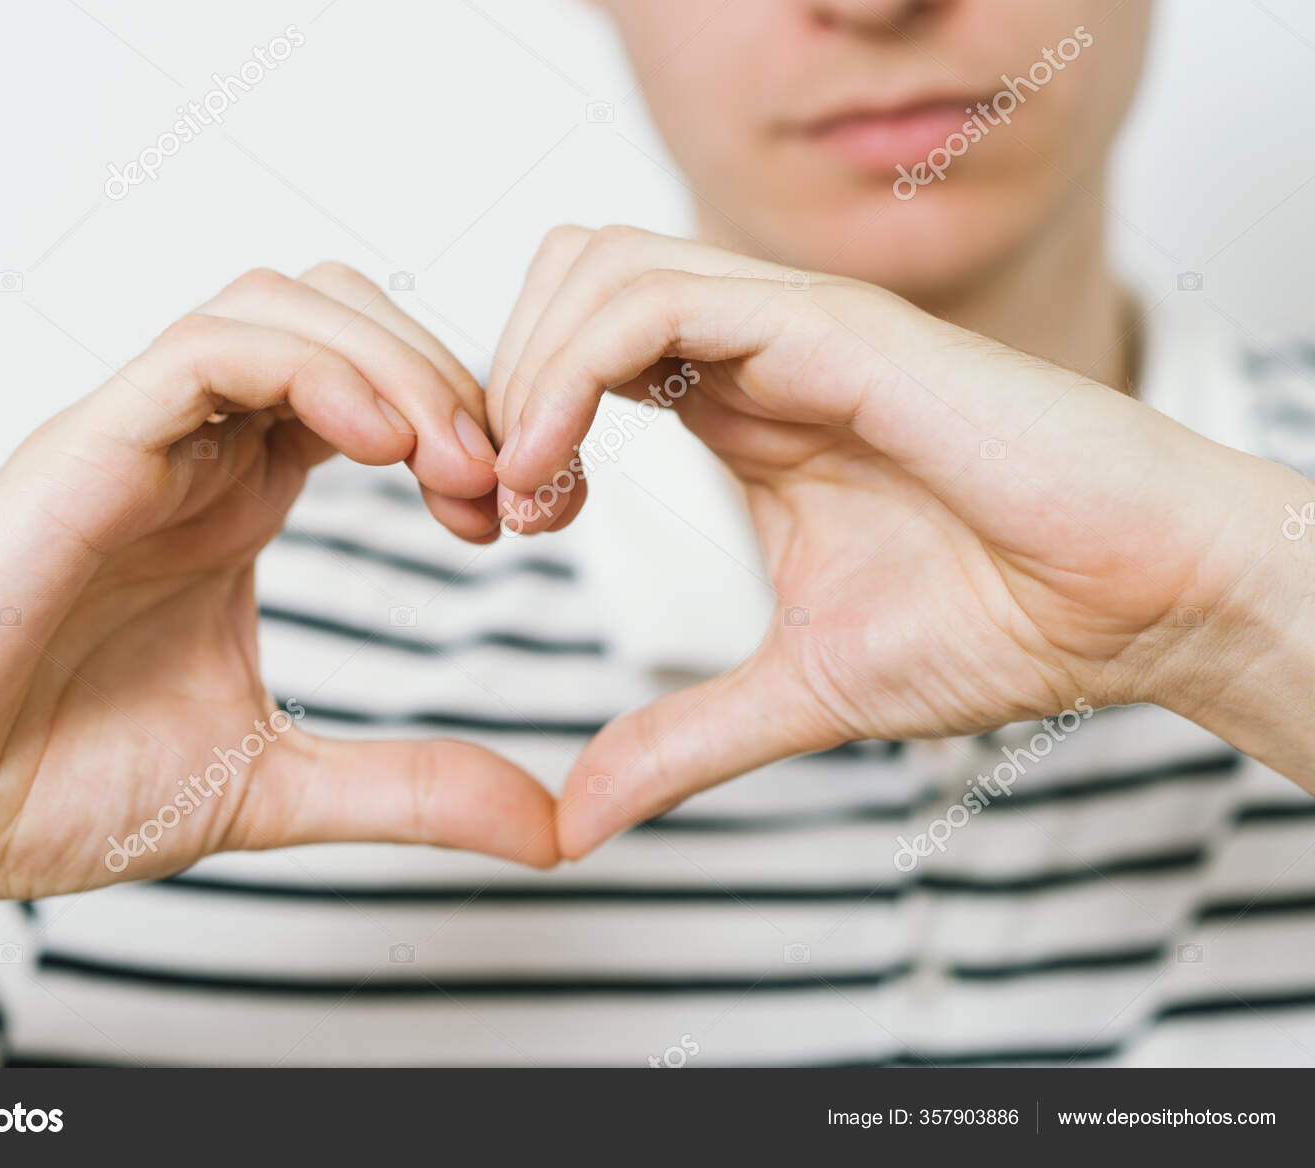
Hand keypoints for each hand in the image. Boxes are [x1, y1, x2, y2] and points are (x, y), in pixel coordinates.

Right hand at [0, 262, 556, 922]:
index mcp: (238, 502)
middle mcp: (194, 454)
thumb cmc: (52, 785)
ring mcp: (137, 442)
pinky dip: (310, 369)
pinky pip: (206, 351)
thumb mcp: (278, 786)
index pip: (375, 392)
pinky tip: (378, 442)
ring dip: (395, 363)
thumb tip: (547, 829)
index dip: (466, 429)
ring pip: (283, 306)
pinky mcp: (80, 452)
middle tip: (503, 487)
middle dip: (451, 379)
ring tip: (453, 465)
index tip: (517, 521)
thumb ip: (412, 790)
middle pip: (347, 318)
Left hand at [485, 226, 1314, 855]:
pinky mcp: (832, 327)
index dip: (511, 422)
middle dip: (496, 379)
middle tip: (496, 503)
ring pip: (594, 265)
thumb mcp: (798, 693)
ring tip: (526, 490)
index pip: (574, 350)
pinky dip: (572, 368)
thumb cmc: (1002, 623)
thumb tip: (574, 821)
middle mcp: (753, 348)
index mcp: (738, 405)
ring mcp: (791, 325)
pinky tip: (559, 469)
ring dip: (523, 370)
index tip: (501, 526)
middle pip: (565, 280)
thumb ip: (678, 742)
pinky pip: (656, 298)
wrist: (1137, 604)